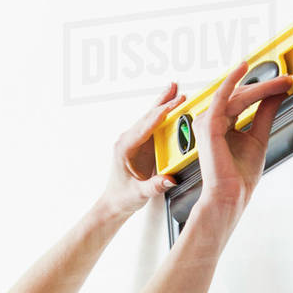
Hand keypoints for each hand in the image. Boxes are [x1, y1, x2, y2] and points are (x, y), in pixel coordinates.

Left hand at [98, 82, 185, 218]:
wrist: (114, 202)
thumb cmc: (121, 197)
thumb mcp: (139, 194)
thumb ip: (154, 186)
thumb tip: (169, 179)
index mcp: (124, 148)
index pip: (144, 127)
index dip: (159, 115)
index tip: (171, 106)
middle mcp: (128, 141)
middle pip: (148, 117)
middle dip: (164, 103)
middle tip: (178, 92)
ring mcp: (134, 141)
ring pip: (150, 118)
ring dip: (163, 103)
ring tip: (175, 90)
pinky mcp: (141, 145)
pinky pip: (153, 125)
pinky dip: (163, 113)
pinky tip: (170, 104)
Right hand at [193, 61, 292, 214]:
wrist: (230, 195)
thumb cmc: (239, 176)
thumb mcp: (258, 137)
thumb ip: (265, 113)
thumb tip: (277, 93)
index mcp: (221, 125)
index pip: (243, 99)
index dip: (265, 89)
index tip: (285, 83)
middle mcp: (211, 122)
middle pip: (240, 94)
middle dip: (265, 85)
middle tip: (287, 80)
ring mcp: (207, 123)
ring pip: (236, 95)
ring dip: (260, 86)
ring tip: (280, 82)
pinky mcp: (208, 125)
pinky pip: (221, 97)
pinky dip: (232, 81)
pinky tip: (243, 68)